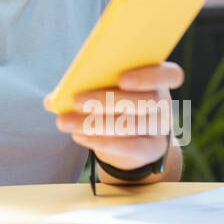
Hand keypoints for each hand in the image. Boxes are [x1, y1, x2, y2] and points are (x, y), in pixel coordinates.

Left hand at [55, 61, 182, 170]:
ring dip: (94, 123)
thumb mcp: (103, 87)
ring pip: (131, 125)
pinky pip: (130, 147)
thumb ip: (83, 85)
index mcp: (156, 78)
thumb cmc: (111, 100)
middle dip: (107, 100)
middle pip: (145, 101)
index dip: (148, 76)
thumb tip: (53, 99)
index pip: (170, 75)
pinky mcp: (152, 149)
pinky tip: (79, 136)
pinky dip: (102, 142)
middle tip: (76, 101)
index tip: (121, 79)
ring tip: (65, 122)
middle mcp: (163, 102)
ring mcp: (161, 127)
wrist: (129, 136)